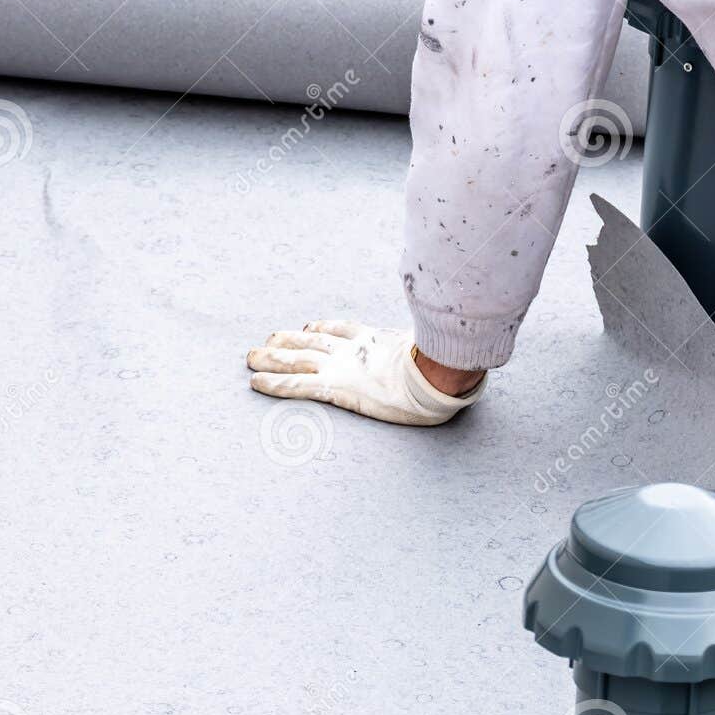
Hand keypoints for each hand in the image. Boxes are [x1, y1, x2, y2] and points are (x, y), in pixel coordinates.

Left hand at [247, 321, 485, 426]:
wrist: (436, 375)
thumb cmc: (444, 365)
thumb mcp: (439, 349)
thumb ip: (438, 346)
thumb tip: (463, 342)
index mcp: (376, 340)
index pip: (343, 331)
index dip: (323, 329)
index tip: (309, 328)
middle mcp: (353, 350)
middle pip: (312, 341)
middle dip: (288, 341)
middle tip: (268, 339)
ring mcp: (341, 366)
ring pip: (296, 359)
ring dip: (272, 357)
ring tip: (252, 356)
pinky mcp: (334, 386)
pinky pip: (296, 386)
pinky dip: (274, 383)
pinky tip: (254, 383)